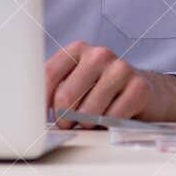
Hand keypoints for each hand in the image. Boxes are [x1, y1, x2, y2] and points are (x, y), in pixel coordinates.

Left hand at [45, 41, 175, 126]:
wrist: (145, 93)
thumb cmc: (102, 90)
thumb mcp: (76, 83)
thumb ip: (54, 89)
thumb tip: (29, 110)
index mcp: (78, 50)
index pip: (48, 76)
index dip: (41, 102)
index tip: (43, 116)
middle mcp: (99, 54)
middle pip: (65, 96)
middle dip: (64, 118)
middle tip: (70, 123)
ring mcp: (121, 68)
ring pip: (88, 111)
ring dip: (87, 124)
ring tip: (93, 120)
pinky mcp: (139, 87)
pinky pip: (112, 117)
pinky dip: (108, 125)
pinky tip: (113, 118)